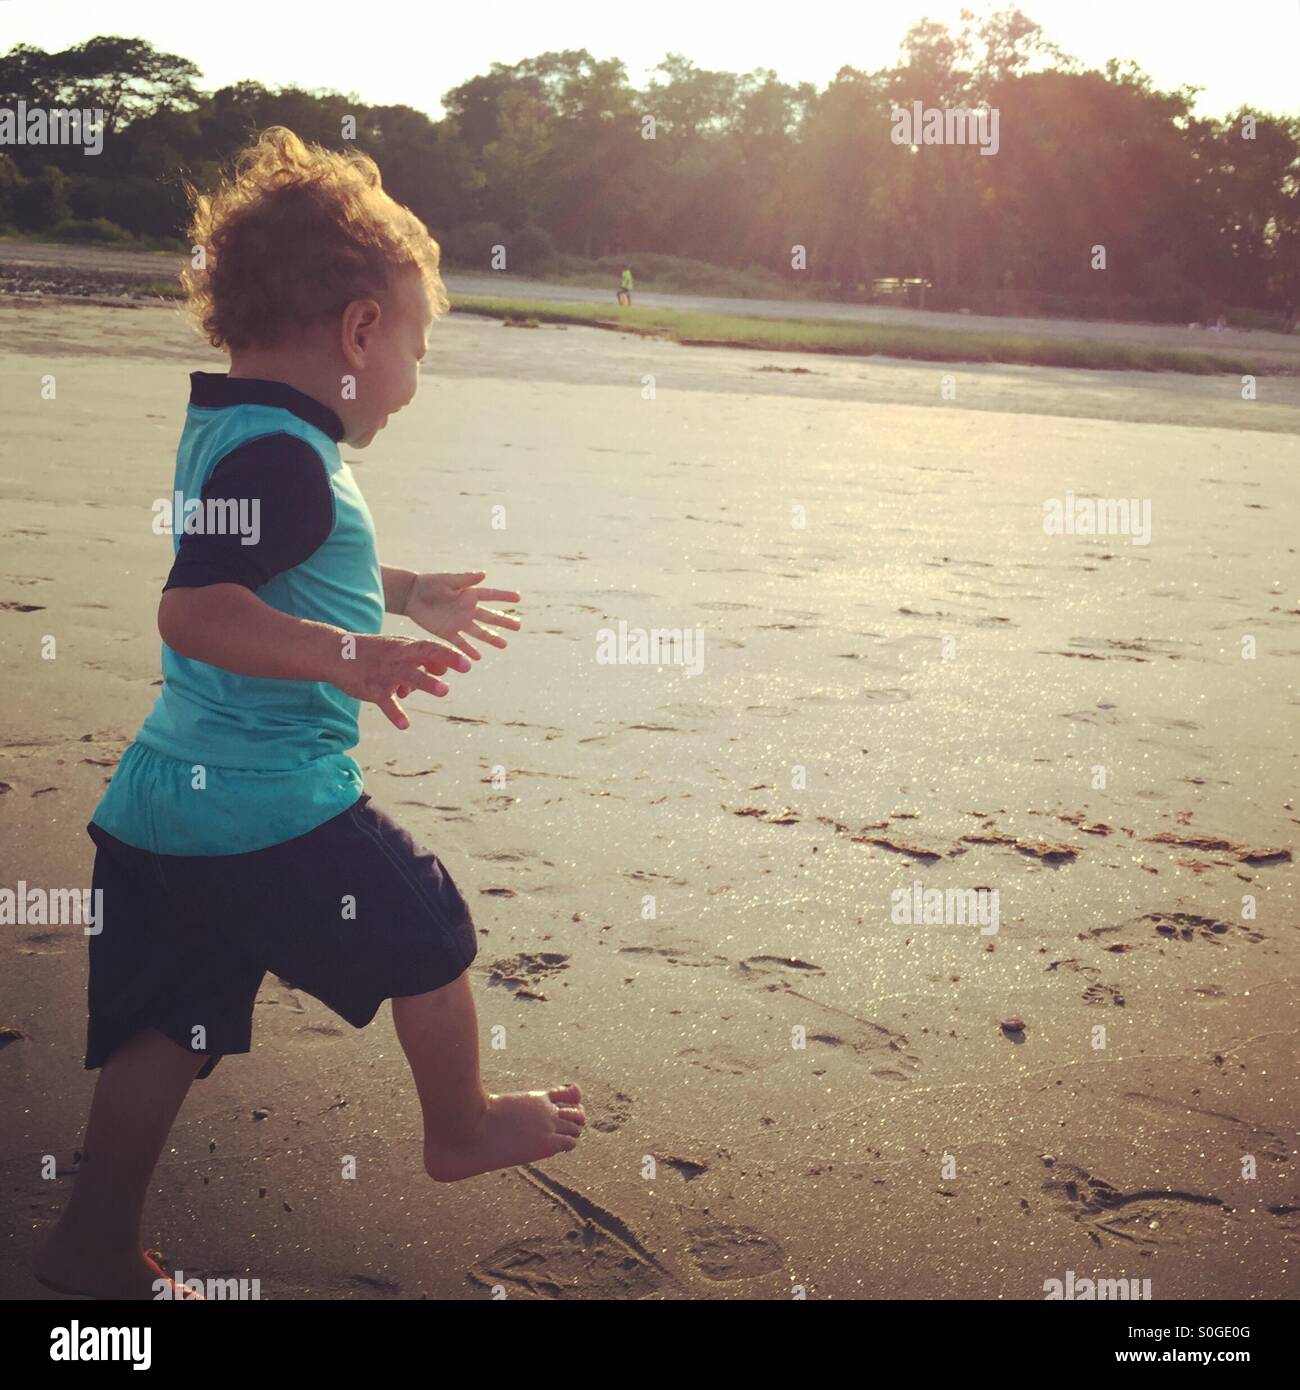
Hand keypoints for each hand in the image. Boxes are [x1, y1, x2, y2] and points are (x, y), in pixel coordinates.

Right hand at [331, 633, 470, 729]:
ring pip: (408, 675)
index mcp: (405, 647)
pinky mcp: (372, 688)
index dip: (449, 654)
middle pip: (425, 654)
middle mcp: (398, 657)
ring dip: (427, 682)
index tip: (467, 663)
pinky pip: (386, 702)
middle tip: (466, 666)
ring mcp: (385, 672)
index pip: (431, 647)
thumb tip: (442, 669)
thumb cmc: (373, 653)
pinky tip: (405, 725)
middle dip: (446, 658)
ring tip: (444, 690)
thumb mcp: (397, 651)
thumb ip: (420, 660)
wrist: (335, 653)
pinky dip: (395, 713)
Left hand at [404, 571, 520, 660]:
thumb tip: (484, 574)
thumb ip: (465, 579)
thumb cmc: (429, 584)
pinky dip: (469, 650)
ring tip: (504, 645)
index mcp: (469, 594)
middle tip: (518, 627)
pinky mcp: (447, 632)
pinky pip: (461, 643)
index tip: (518, 598)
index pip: (491, 596)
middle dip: (504, 622)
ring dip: (491, 639)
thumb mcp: (447, 580)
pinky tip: (478, 657)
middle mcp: (467, 609)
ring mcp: (459, 622)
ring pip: (479, 632)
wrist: (411, 596)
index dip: (504, 597)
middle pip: (489, 617)